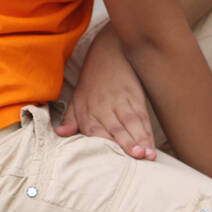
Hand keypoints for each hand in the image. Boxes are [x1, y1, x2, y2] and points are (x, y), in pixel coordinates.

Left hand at [53, 26, 156, 157]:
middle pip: (117, 129)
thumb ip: (70, 119)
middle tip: (137, 157)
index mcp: (87, 111)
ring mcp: (122, 102)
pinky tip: (152, 144)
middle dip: (127, 144)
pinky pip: (142, 117)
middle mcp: (104, 108)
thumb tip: (59, 134)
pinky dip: (147, 131)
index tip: (113, 160)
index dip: (105, 144)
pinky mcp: (135, 96)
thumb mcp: (76, 97)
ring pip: (132, 123)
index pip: (95, 132)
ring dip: (141, 140)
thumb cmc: (92, 80)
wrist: (109, 51)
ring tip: (148, 154)